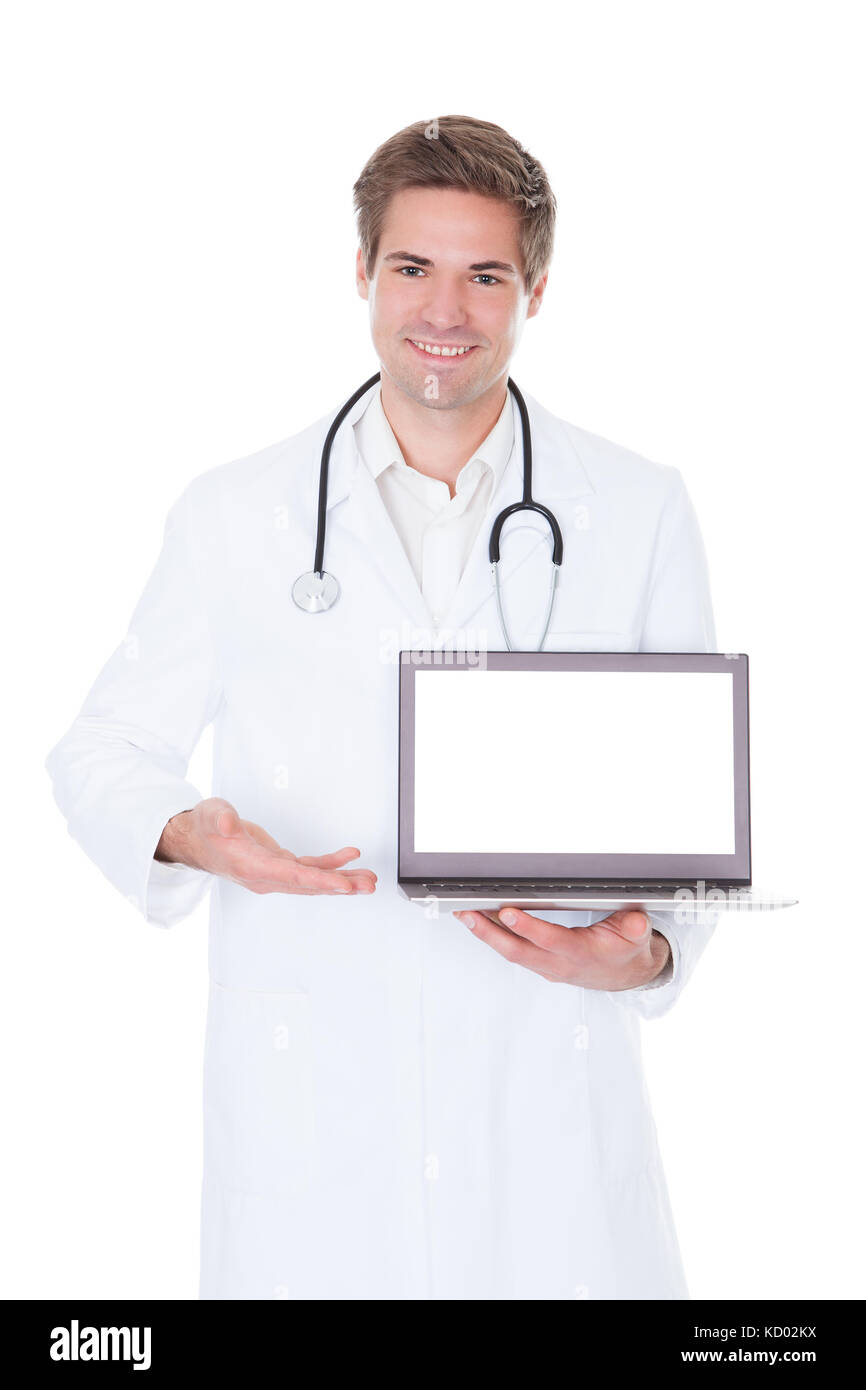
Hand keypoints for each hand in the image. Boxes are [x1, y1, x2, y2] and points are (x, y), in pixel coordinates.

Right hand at [155, 797, 376, 896]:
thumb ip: (220, 819)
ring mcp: (274, 874)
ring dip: (342, 880)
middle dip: (340, 886)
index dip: (319, 881)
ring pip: (313, 881)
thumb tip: (228, 823)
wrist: (198, 839)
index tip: (343, 885)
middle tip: (368, 885)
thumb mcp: (210, 815)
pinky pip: (310, 869)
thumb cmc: (206, 828)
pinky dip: (331, 865)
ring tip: (368, 880)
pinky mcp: (279, 866)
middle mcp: (266, 876)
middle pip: (308, 885)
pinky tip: (349, 858)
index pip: (291, 877)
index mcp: (251, 866)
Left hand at [454, 906, 669, 989]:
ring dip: (486, 935)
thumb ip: (636, 927)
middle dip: (490, 933)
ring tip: (465, 914)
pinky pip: (513, 951)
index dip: (528, 927)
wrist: (624, 974)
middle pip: (518, 951)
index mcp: (581, 955)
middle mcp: (559, 964)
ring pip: (511, 953)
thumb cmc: (626, 951)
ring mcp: (546, 966)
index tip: (508, 911)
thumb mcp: (638, 936)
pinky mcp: (539, 964)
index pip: (550, 941)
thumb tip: (635, 922)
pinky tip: (480, 921)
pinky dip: (494, 937)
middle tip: (468, 914)